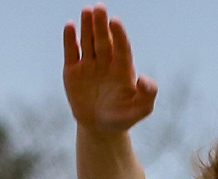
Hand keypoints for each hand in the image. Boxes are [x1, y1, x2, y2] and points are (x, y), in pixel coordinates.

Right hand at [62, 5, 157, 132]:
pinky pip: (71, 52)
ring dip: (87, 27)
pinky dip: (70, 39)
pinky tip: (70, 26)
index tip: (116, 21)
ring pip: (88, 41)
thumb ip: (148, 94)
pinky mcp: (72, 70)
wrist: (100, 127)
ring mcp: (89, 64)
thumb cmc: (123, 116)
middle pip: (104, 40)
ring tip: (87, 10)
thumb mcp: (140, 109)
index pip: (122, 47)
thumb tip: (143, 78)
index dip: (119, 35)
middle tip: (99, 8)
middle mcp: (106, 62)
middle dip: (101, 24)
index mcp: (123, 68)